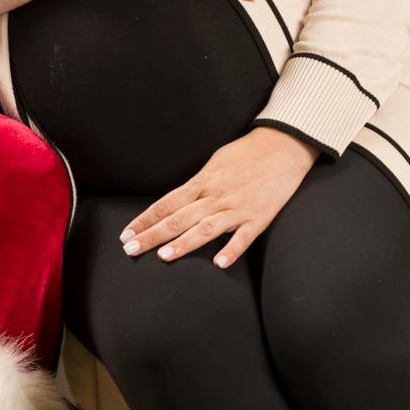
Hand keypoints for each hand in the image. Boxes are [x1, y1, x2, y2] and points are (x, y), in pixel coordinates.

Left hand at [121, 128, 321, 268]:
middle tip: (130, 249)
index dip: (144, 219)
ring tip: (164, 256)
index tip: (126, 233)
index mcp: (202, 182)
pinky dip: (232, 250)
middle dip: (152, 235)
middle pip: (178, 218)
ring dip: (184, 243)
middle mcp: (215, 196)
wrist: (284, 146)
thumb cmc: (247, 153)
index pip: (166, 204)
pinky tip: (219, 263)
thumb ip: (197, 184)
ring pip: (206, 228)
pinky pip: (244, 237)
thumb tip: (179, 200)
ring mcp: (237, 208)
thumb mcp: (215, 162)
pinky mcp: (259, 217)